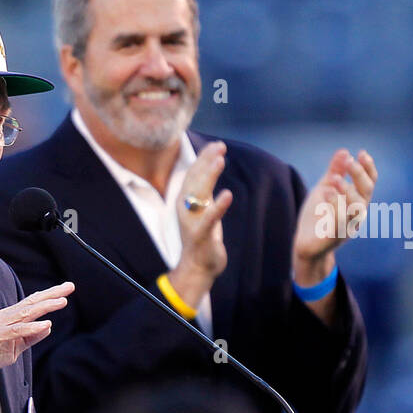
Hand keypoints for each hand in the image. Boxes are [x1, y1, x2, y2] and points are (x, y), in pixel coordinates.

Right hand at [0, 281, 73, 378]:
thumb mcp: (14, 347)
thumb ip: (30, 337)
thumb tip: (48, 327)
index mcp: (10, 318)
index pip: (32, 304)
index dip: (49, 296)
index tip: (65, 290)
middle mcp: (7, 317)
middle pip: (32, 302)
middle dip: (52, 294)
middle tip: (69, 287)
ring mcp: (1, 325)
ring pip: (27, 313)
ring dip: (45, 306)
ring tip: (62, 301)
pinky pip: (17, 331)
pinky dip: (32, 328)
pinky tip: (46, 325)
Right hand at [170, 141, 232, 307]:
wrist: (197, 267)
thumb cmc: (203, 236)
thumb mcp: (203, 208)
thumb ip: (204, 189)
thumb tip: (211, 165)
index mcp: (185, 201)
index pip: (193, 174)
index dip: (203, 158)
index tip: (216, 145)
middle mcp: (185, 208)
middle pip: (194, 180)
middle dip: (206, 162)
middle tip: (219, 147)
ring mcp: (191, 221)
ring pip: (199, 195)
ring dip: (209, 176)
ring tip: (220, 161)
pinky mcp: (200, 235)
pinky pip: (209, 219)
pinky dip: (218, 206)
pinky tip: (227, 195)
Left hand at [293, 148, 377, 282]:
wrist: (303, 244)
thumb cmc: (317, 217)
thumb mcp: (324, 189)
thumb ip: (335, 172)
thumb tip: (344, 151)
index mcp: (356, 201)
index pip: (370, 182)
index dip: (369, 168)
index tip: (362, 153)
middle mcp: (357, 213)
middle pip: (366, 191)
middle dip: (359, 174)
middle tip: (348, 161)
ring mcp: (348, 226)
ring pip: (357, 207)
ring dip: (348, 190)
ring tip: (334, 179)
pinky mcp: (335, 236)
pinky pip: (341, 221)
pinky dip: (335, 206)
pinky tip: (327, 194)